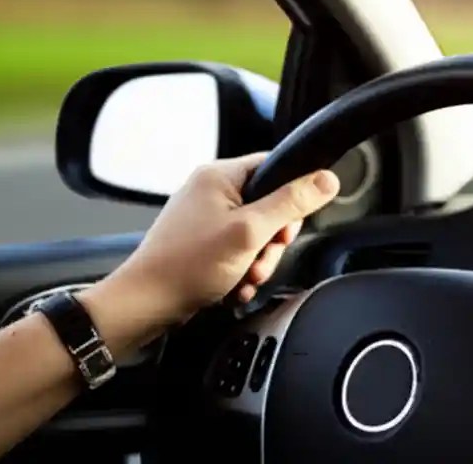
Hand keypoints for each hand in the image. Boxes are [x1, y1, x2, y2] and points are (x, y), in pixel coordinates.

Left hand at [81, 153, 339, 350]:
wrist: (145, 304)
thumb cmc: (186, 266)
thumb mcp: (250, 232)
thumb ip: (291, 204)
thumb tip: (327, 180)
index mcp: (219, 175)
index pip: (275, 168)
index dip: (292, 198)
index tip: (287, 227)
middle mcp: (211, 191)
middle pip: (270, 206)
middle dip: (272, 241)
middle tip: (261, 258)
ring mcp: (205, 217)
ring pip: (256, 233)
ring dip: (258, 260)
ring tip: (245, 277)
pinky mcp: (202, 242)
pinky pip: (239, 250)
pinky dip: (242, 269)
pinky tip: (234, 285)